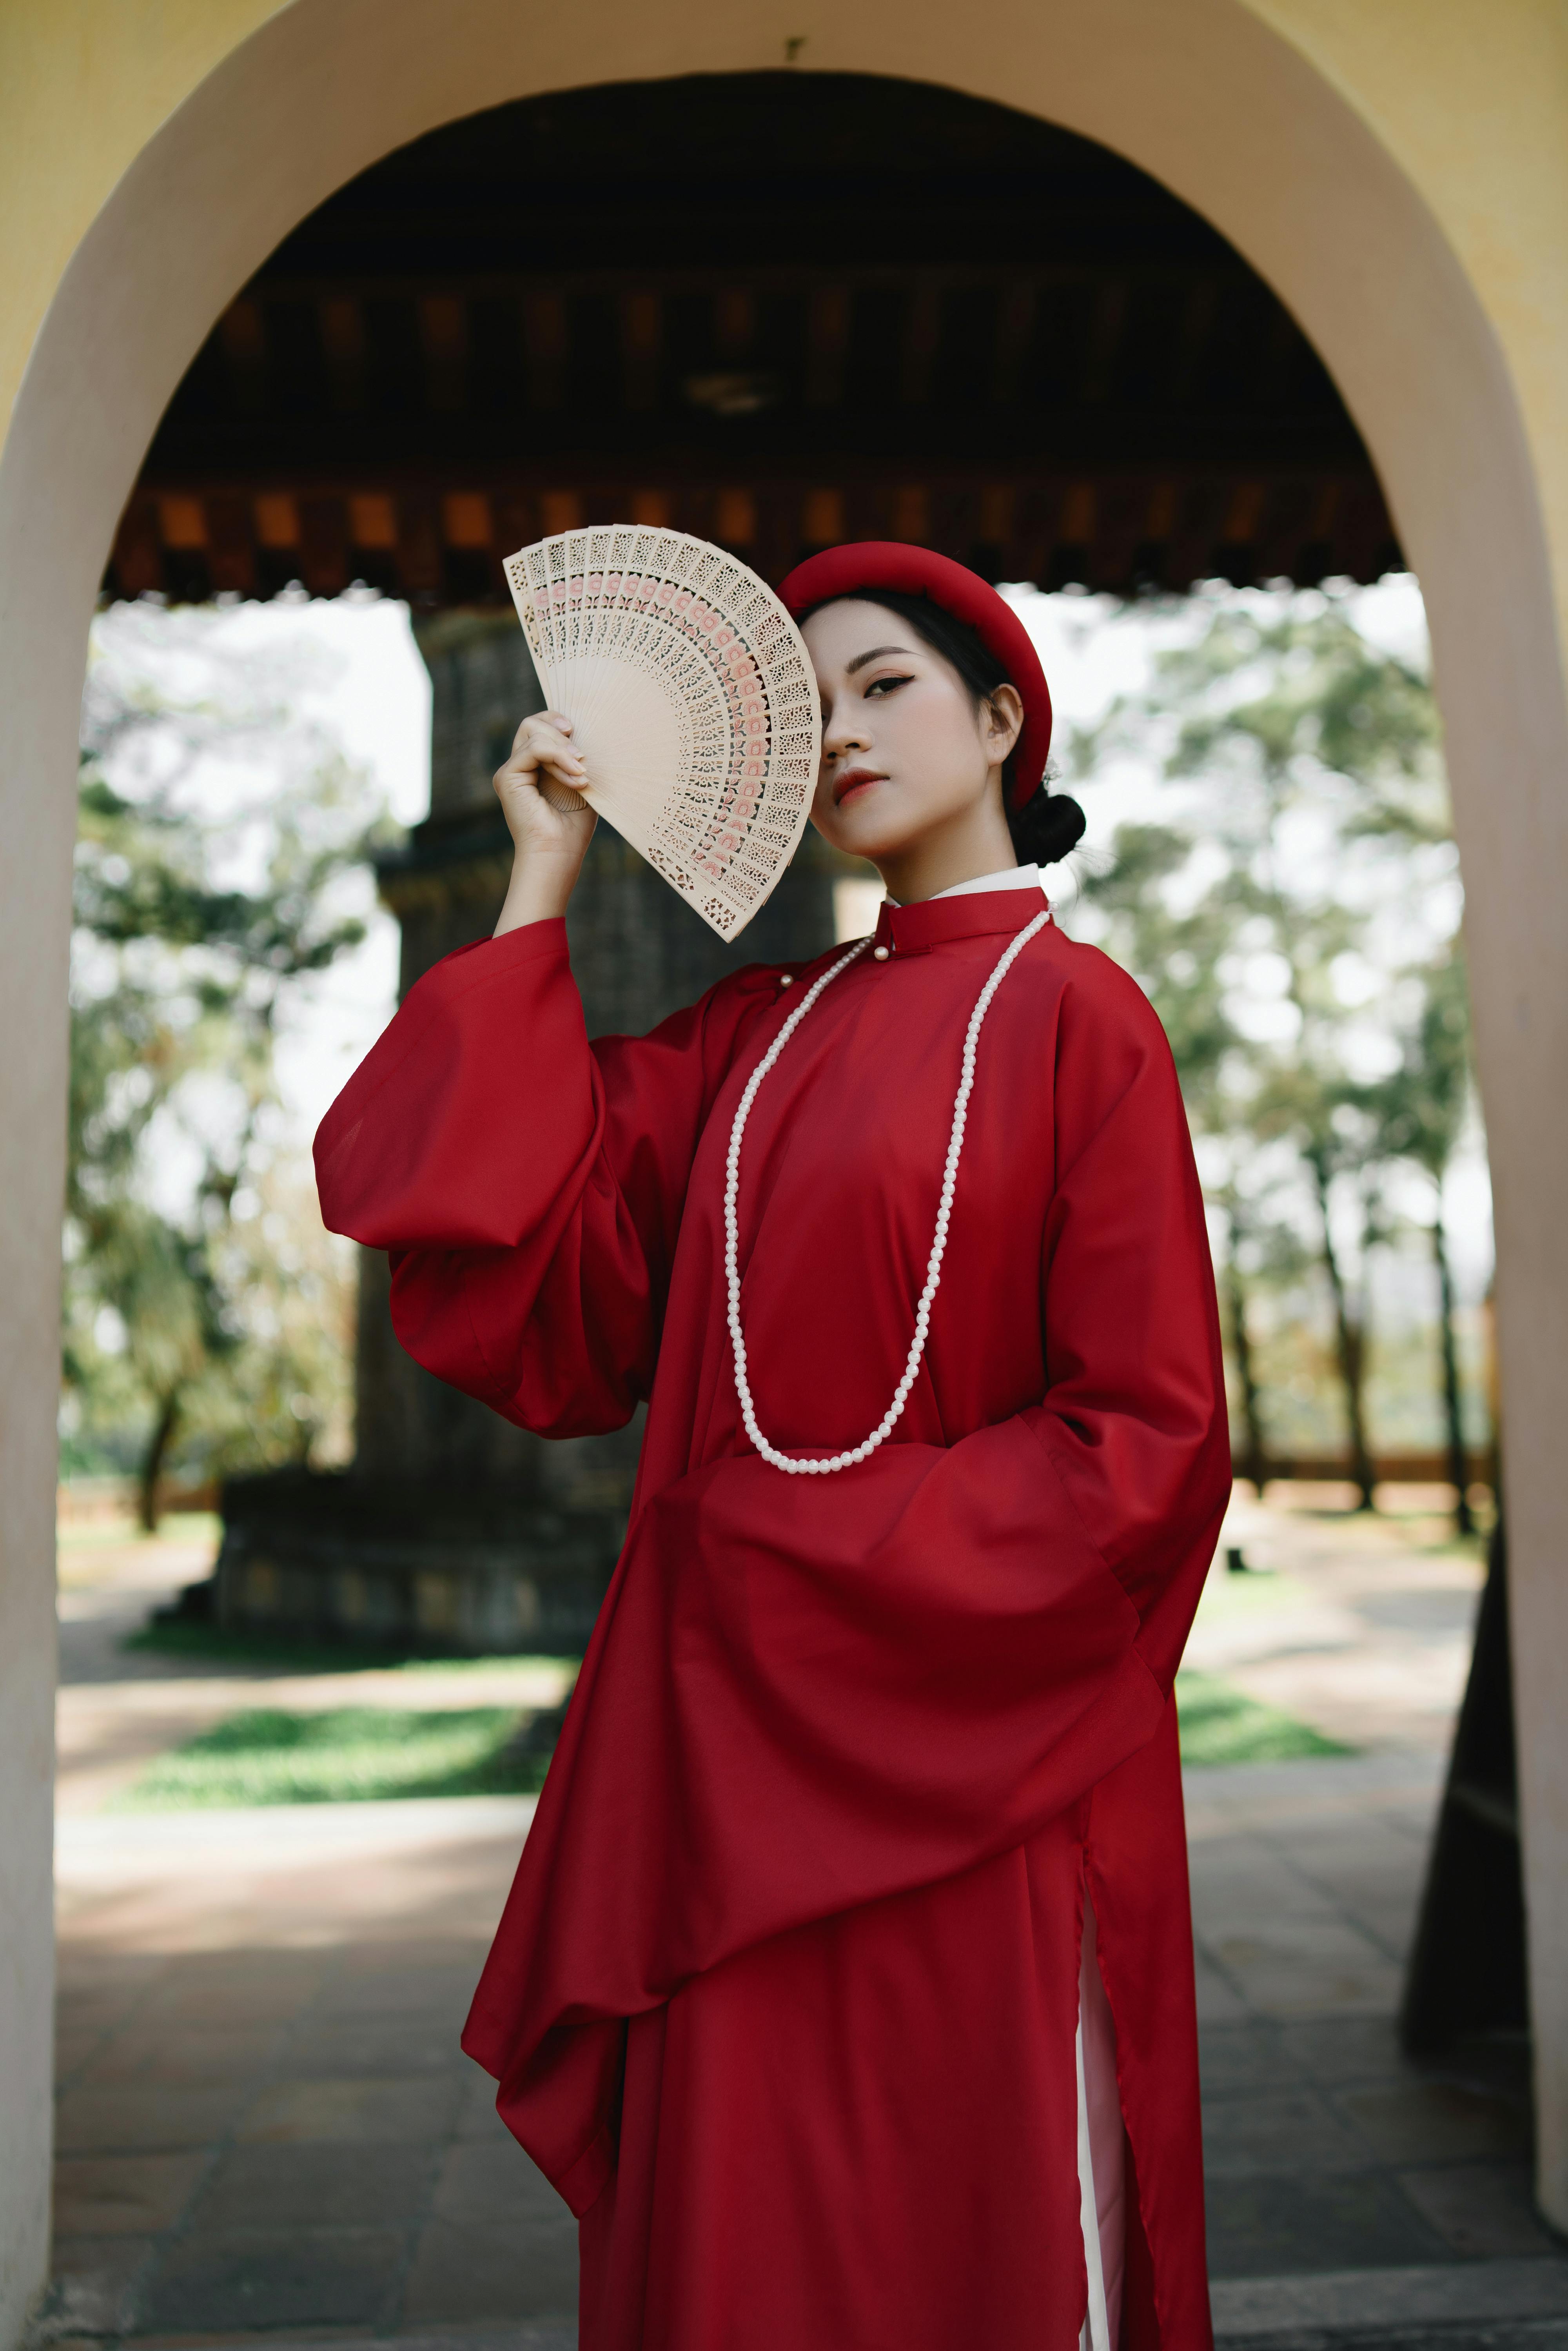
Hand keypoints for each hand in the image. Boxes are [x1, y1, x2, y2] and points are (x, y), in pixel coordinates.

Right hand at [491, 711, 596, 933]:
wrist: (558, 855)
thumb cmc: (573, 829)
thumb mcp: (582, 784)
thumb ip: (577, 758)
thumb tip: (587, 733)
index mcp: (534, 768)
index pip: (539, 728)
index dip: (557, 721)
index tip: (577, 730)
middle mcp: (519, 767)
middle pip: (532, 723)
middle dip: (560, 730)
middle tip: (582, 755)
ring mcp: (510, 771)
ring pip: (532, 730)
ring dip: (563, 748)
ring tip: (582, 770)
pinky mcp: (507, 777)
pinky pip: (533, 749)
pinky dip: (558, 757)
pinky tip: (576, 776)